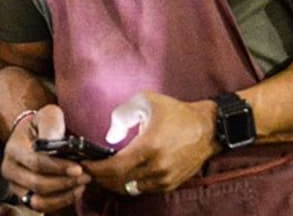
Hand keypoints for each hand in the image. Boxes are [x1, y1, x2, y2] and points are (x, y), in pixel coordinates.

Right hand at [0, 105, 89, 212]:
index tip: (78, 168)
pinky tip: (75, 191)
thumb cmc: (43, 124)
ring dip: (63, 196)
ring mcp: (15, 185)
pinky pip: (41, 207)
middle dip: (64, 182)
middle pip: (37, 184)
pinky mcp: (24, 196)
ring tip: (82, 185)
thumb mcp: (48, 116)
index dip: (58, 167)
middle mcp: (10, 169)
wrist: (32, 135)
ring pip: (38, 201)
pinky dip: (60, 202)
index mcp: (14, 149)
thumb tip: (54, 143)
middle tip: (86, 176)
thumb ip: (51, 125)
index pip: (35, 162)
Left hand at [83, 92, 218, 195]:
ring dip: (114, 183)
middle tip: (89, 170)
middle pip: (118, 183)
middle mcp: (156, 167)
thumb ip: (122, 116)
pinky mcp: (170, 184)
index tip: (84, 164)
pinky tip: (123, 175)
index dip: (95, 169)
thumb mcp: (146, 101)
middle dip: (100, 178)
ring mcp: (164, 179)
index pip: (113, 168)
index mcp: (149, 147)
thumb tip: (110, 137)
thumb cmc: (176, 112)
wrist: (208, 128)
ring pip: (130, 189)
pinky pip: (143, 190)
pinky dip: (130, 184)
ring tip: (103, 173)